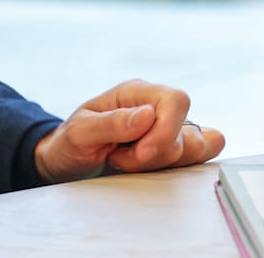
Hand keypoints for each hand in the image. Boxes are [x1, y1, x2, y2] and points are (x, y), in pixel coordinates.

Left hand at [33, 79, 224, 183]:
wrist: (65, 162)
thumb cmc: (69, 143)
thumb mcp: (79, 132)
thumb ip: (112, 123)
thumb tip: (148, 115)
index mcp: (137, 93)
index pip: (176, 100)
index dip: (166, 130)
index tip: (142, 152)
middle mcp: (158, 108)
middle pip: (188, 129)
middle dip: (156, 154)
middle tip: (121, 159)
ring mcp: (168, 130)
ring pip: (197, 146)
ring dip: (164, 163)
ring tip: (130, 163)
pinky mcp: (171, 151)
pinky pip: (198, 156)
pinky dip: (179, 168)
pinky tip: (148, 170)